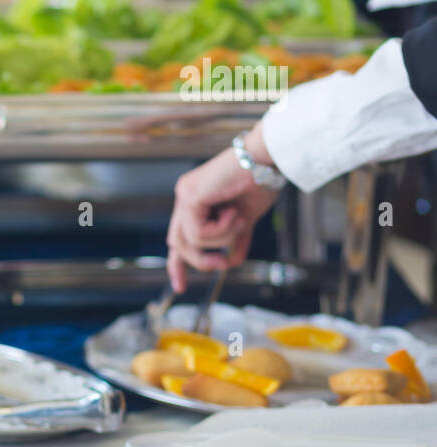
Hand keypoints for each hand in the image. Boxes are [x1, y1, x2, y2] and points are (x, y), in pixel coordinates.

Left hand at [166, 126, 281, 293]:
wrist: (268, 160)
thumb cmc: (261, 181)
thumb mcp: (246, 218)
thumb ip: (236, 239)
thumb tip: (233, 261)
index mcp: (195, 202)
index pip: (178, 238)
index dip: (177, 264)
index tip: (179, 287)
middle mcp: (185, 197)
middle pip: (177, 243)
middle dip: (197, 261)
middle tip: (221, 264)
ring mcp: (185, 195)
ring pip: (190, 241)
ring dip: (221, 240)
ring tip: (239, 222)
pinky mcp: (190, 196)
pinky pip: (199, 232)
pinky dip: (220, 231)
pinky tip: (234, 214)